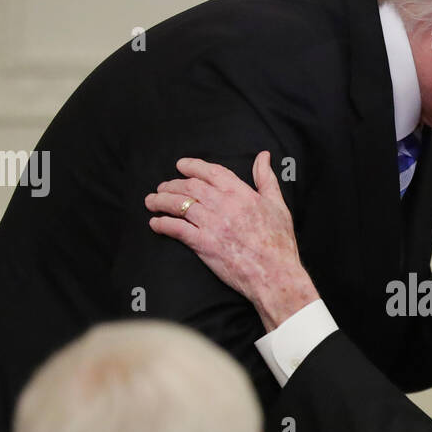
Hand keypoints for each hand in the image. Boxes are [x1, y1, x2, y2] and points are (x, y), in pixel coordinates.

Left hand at [145, 152, 318, 328]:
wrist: (275, 274)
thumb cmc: (279, 243)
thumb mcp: (278, 205)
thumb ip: (266, 179)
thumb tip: (263, 157)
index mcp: (242, 193)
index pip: (211, 172)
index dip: (192, 166)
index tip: (180, 165)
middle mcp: (224, 205)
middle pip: (191, 186)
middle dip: (172, 184)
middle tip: (162, 187)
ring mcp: (213, 224)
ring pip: (180, 205)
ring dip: (162, 201)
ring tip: (151, 201)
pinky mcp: (204, 244)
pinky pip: (177, 229)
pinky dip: (163, 224)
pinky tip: (155, 223)